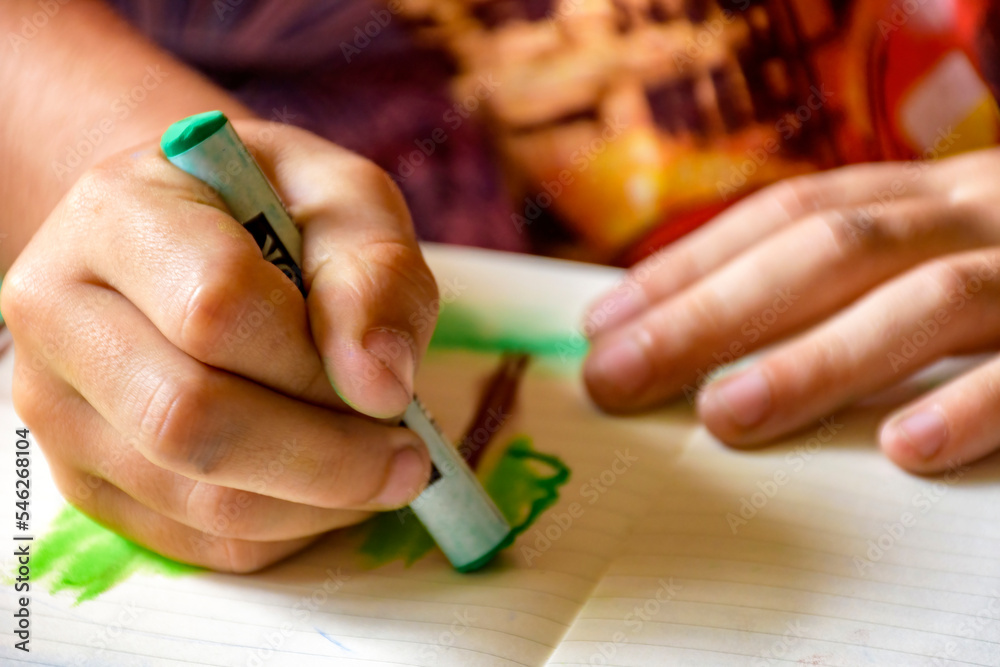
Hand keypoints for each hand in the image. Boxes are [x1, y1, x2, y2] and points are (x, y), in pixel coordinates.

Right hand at [1, 119, 438, 570]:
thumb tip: (380, 384)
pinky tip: (328, 491)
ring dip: (317, 503)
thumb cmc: (272, 208)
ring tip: (380, 469)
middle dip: (327, 458)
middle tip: (411, 459)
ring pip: (194, 496)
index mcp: (117, 214)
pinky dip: (287, 530)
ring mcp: (57, 406)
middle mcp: (58, 311)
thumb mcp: (346, 200)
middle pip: (189, 419)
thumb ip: (375, 272)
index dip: (318, 365)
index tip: (395, 390)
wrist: (188, 239)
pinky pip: (196, 540)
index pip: (214, 309)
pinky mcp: (87, 477)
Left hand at [583, 147, 999, 473]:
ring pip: (923, 302)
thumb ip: (845, 275)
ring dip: (814, 360)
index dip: (690, 264)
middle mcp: (973, 218)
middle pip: (830, 252)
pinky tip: (901, 449)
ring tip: (723, 415)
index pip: (790, 217)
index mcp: (926, 197)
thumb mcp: (936, 244)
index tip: (605, 322)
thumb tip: (698, 334)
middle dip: (711, 313)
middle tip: (617, 376)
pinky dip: (967, 406)